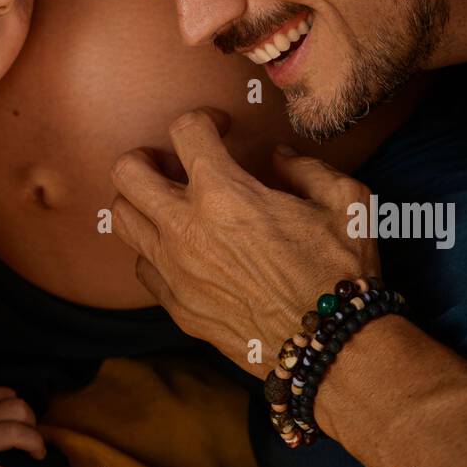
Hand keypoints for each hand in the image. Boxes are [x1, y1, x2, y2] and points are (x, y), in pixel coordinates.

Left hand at [110, 109, 379, 371]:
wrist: (334, 349)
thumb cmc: (341, 272)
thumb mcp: (346, 202)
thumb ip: (306, 168)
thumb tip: (279, 158)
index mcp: (225, 195)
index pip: (184, 131)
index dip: (203, 117)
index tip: (220, 127)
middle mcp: (187, 229)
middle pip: (127, 172)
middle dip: (147, 156)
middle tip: (175, 163)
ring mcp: (175, 272)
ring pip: (121, 219)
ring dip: (141, 203)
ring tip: (171, 204)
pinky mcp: (177, 308)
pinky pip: (143, 267)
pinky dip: (155, 251)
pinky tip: (185, 250)